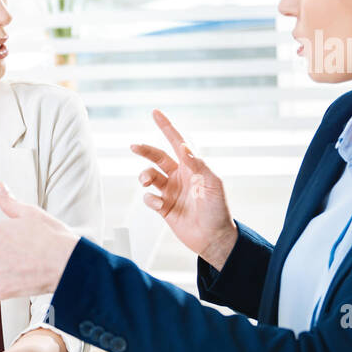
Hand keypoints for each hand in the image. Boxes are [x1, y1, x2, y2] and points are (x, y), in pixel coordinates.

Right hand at [131, 109, 236, 270]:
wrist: (213, 238)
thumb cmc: (218, 210)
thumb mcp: (213, 184)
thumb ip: (198, 164)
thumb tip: (184, 147)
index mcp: (192, 167)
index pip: (177, 142)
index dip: (166, 127)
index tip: (155, 113)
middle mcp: (179, 176)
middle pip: (157, 157)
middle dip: (145, 150)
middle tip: (133, 146)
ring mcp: (170, 191)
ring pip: (149, 176)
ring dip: (144, 176)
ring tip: (147, 182)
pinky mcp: (163, 207)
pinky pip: (149, 198)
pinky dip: (151, 200)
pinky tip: (160, 206)